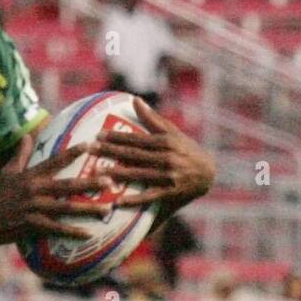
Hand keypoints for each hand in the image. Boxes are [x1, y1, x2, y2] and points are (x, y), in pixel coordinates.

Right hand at [0, 132, 120, 248]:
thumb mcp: (7, 172)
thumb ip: (21, 154)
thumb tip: (28, 134)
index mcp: (31, 176)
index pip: (56, 161)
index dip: (74, 152)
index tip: (92, 145)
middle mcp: (35, 190)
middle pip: (67, 185)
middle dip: (89, 183)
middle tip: (110, 181)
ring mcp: (34, 209)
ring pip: (66, 208)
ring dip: (87, 209)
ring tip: (106, 209)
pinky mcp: (33, 226)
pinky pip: (57, 229)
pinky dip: (72, 232)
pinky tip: (88, 234)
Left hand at [96, 97, 215, 214]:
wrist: (208, 173)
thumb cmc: (185, 149)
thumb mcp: (172, 132)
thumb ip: (152, 118)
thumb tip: (134, 99)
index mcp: (164, 142)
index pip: (136, 138)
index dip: (116, 137)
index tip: (98, 135)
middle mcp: (166, 158)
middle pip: (134, 154)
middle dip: (112, 152)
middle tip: (92, 150)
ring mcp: (168, 176)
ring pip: (139, 174)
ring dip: (119, 173)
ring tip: (99, 172)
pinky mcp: (170, 192)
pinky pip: (149, 196)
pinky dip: (134, 199)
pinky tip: (118, 201)